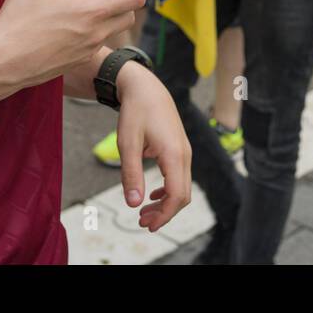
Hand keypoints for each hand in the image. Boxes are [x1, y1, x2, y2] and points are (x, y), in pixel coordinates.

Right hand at [0, 0, 148, 91]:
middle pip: (129, 14)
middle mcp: (96, 32)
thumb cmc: (18, 22)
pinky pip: (96, 44)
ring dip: (110, 15)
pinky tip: (70, 24)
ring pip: (113, 30)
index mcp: (93, 10)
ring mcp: (88, 50)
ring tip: (87, 4)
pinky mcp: (77, 62)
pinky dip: (93, 31)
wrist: (3, 64)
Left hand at [113, 63, 191, 231]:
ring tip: (143, 213)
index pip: (177, 195)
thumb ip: (131, 174)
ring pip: (182, 187)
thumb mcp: (127, 143)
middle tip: (141, 223)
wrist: (145, 88)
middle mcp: (184, 154)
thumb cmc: (135, 112)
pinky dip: (167, 190)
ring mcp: (184, 152)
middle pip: (183, 195)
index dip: (164, 215)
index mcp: (174, 154)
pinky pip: (179, 177)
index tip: (147, 225)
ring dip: (165, 203)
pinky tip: (151, 194)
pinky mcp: (180, 149)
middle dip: (164, 213)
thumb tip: (133, 204)